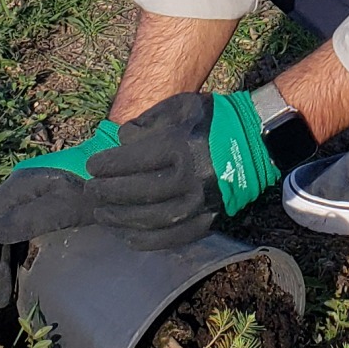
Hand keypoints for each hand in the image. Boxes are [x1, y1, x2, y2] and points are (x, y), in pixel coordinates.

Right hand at [0, 121, 121, 306]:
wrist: (126, 167)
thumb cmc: (98, 187)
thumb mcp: (69, 204)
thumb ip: (32, 218)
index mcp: (20, 186)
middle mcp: (22, 188)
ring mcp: (35, 195)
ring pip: (8, 231)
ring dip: (3, 263)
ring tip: (4, 296)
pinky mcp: (50, 201)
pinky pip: (24, 230)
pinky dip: (18, 253)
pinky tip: (20, 272)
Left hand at [84, 92, 278, 250]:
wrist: (257, 139)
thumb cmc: (212, 119)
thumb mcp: (179, 107)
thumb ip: (146, 124)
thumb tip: (120, 144)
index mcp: (181, 147)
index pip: (132, 161)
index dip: (107, 165)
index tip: (91, 167)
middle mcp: (190, 178)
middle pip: (137, 193)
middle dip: (108, 193)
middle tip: (91, 191)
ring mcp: (200, 203)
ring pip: (150, 220)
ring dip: (120, 219)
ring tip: (103, 214)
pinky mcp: (209, 220)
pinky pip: (172, 238)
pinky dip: (146, 240)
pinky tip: (127, 235)